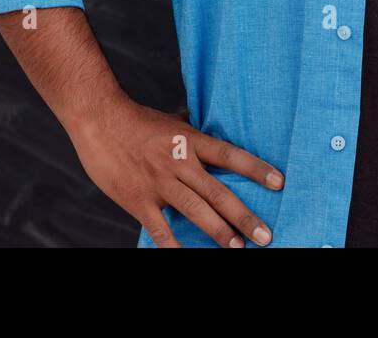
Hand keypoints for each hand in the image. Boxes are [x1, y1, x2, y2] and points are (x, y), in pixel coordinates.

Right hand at [69, 98, 283, 247]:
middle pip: (218, 191)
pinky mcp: (138, 200)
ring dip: (219, 232)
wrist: (98, 119)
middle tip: (266, 235)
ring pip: (195, 211)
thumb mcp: (172, 122)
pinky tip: (186, 258)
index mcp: (190, 140)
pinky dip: (173, 246)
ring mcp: (158, 182)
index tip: (279, 183)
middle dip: (244, 216)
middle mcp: (179, 161)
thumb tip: (212, 133)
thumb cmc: (137, 120)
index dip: (256, 169)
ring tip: (238, 248)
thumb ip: (193, 134)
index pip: (230, 155)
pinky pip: (160, 229)